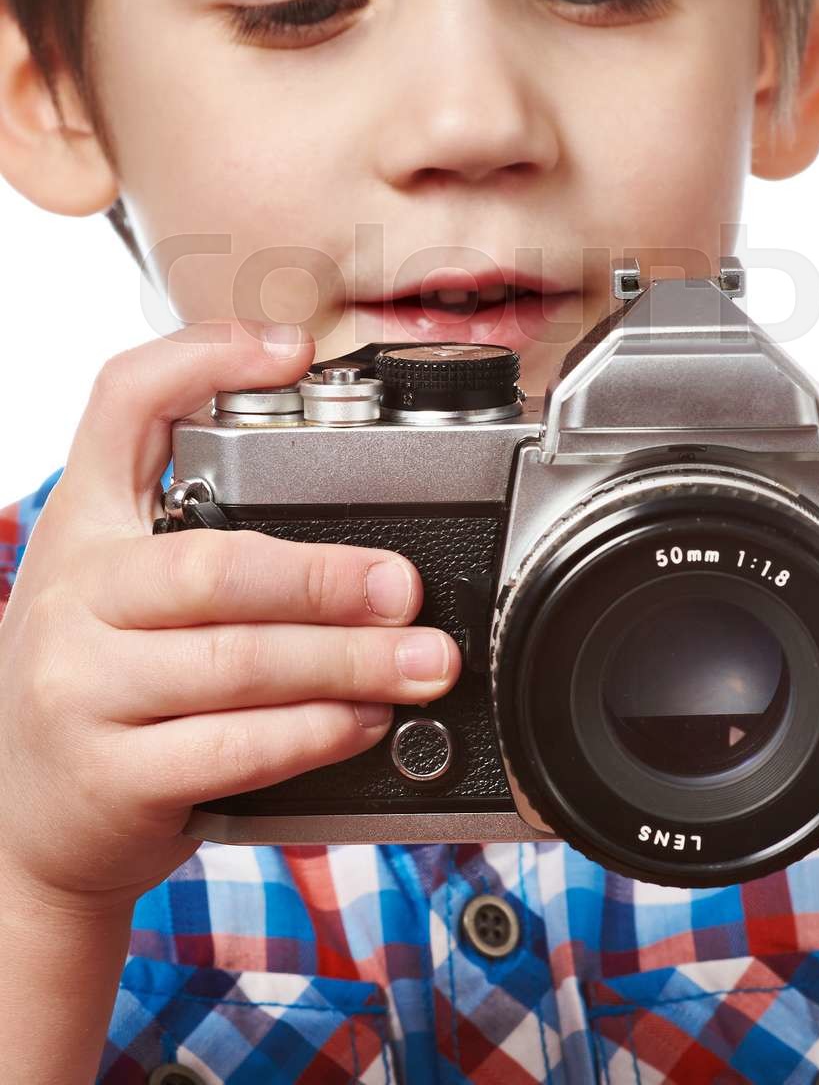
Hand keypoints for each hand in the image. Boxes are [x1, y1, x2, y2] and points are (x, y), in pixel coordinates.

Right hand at [0, 320, 460, 915]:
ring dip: (348, 661)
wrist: (23, 828)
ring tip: (418, 662)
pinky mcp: (111, 776)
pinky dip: (315, 732)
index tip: (294, 351)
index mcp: (81, 527)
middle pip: (216, 564)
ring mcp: (81, 690)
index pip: (123, 405)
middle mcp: (72, 598)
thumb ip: (195, 526)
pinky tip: (363, 719)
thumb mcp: (114, 586)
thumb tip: (337, 487)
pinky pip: (234, 746)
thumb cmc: (95, 686)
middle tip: (405, 587)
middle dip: (328, 576)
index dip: (204, 359)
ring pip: (238, 662)